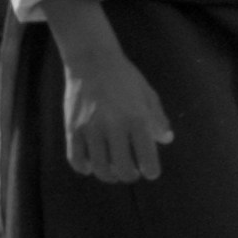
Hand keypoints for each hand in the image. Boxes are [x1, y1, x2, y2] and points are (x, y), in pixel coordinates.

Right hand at [48, 5, 173, 186]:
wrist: (92, 61)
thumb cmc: (125, 78)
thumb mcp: (148, 94)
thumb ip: (158, 119)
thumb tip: (166, 140)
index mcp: (137, 118)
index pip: (146, 155)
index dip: (151, 170)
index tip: (151, 173)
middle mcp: (114, 126)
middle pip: (122, 168)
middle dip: (130, 176)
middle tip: (133, 173)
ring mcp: (90, 129)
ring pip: (98, 168)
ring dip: (108, 176)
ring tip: (114, 172)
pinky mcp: (71, 129)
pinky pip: (76, 158)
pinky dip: (84, 168)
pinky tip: (92, 166)